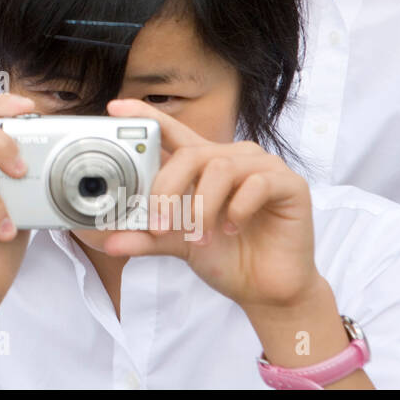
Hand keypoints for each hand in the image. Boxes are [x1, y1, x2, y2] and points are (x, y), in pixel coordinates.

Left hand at [100, 100, 321, 312]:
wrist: (266, 290)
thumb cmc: (225, 257)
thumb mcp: (178, 243)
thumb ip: (146, 237)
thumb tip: (109, 240)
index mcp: (204, 165)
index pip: (173, 132)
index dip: (147, 116)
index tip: (115, 108)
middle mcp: (233, 158)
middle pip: (190, 153)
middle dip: (166, 188)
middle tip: (157, 223)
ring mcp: (263, 168)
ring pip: (221, 167)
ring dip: (202, 206)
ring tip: (199, 236)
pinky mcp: (290, 184)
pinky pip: (257, 183)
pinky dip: (237, 209)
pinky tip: (231, 230)